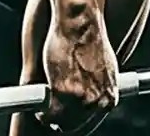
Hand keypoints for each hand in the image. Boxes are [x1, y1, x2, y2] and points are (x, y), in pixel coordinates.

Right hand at [39, 15, 119, 132]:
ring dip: (51, 116)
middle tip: (52, 114)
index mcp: (109, 95)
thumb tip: (93, 92)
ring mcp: (80, 99)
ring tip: (45, 110)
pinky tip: (40, 108)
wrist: (81, 25)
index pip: (91, 121)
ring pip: (61, 121)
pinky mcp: (63, 93)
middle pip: (76, 124)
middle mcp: (98, 101)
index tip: (66, 117)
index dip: (76, 120)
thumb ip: (99, 84)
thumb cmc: (89, 39)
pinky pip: (49, 114)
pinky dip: (42, 113)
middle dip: (62, 120)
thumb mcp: (103, 66)